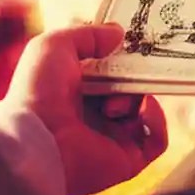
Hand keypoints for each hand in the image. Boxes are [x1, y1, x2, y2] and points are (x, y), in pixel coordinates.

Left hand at [5, 23, 167, 194]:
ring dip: (139, 97)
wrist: (37, 139)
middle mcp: (94, 116)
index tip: (132, 42)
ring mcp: (112, 139)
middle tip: (138, 65)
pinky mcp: (127, 160)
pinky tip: (142, 108)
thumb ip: (87, 35)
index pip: (108, 72)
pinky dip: (157, 120)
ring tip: (114, 103)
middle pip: (130, 88)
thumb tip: (118, 34)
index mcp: (75, 91)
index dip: (121, 57)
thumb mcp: (55, 45)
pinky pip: (157, 139)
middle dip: (135, 75)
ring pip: (144, 110)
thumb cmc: (37, 91)